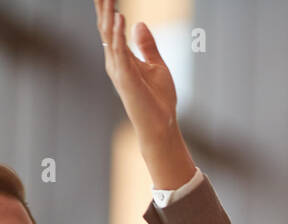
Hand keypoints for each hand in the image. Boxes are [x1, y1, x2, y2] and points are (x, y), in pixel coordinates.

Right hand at [93, 0, 196, 188]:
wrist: (161, 125)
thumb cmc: (159, 100)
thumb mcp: (157, 66)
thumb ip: (147, 46)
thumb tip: (139, 23)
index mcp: (122, 58)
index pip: (111, 28)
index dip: (108, 9)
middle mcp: (115, 61)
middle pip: (105, 27)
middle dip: (103, 7)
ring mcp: (118, 68)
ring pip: (109, 35)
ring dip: (109, 14)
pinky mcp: (125, 76)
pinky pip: (120, 50)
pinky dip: (119, 33)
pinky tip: (120, 17)